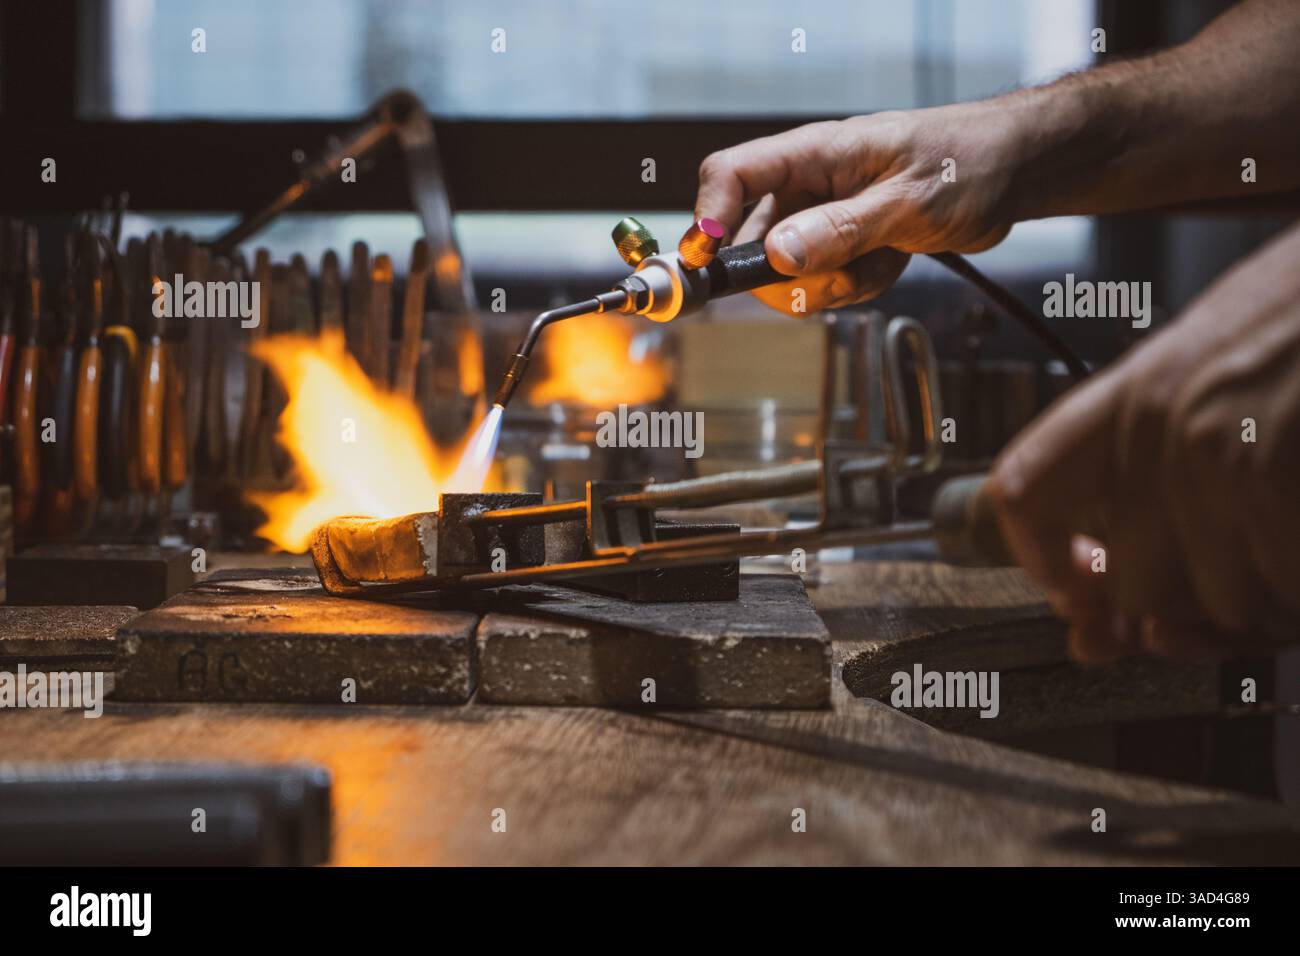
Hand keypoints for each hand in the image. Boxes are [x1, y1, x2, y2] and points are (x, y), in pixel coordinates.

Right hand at [694, 102, 1030, 313]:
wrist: (1012, 171)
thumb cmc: (967, 163)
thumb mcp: (907, 202)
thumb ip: (841, 229)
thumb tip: (778, 255)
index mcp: (814, 154)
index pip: (731, 175)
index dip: (709, 219)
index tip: (708, 265)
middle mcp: (809, 185)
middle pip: (755, 242)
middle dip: (793, 275)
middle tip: (839, 276)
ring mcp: (825, 216)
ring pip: (792, 273)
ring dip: (835, 283)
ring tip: (882, 260)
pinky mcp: (844, 242)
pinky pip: (827, 282)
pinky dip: (857, 284)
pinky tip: (892, 261)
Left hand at [989, 222, 1299, 660]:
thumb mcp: (1217, 362)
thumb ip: (1160, 455)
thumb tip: (1135, 604)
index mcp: (1133, 391)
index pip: (1021, 495)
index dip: (1041, 560)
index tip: (1081, 588)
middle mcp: (1156, 423)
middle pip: (1134, 586)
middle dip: (1193, 603)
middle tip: (1241, 571)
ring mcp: (1213, 454)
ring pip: (1217, 604)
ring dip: (1268, 600)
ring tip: (1292, 536)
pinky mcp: (1270, 482)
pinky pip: (1278, 595)